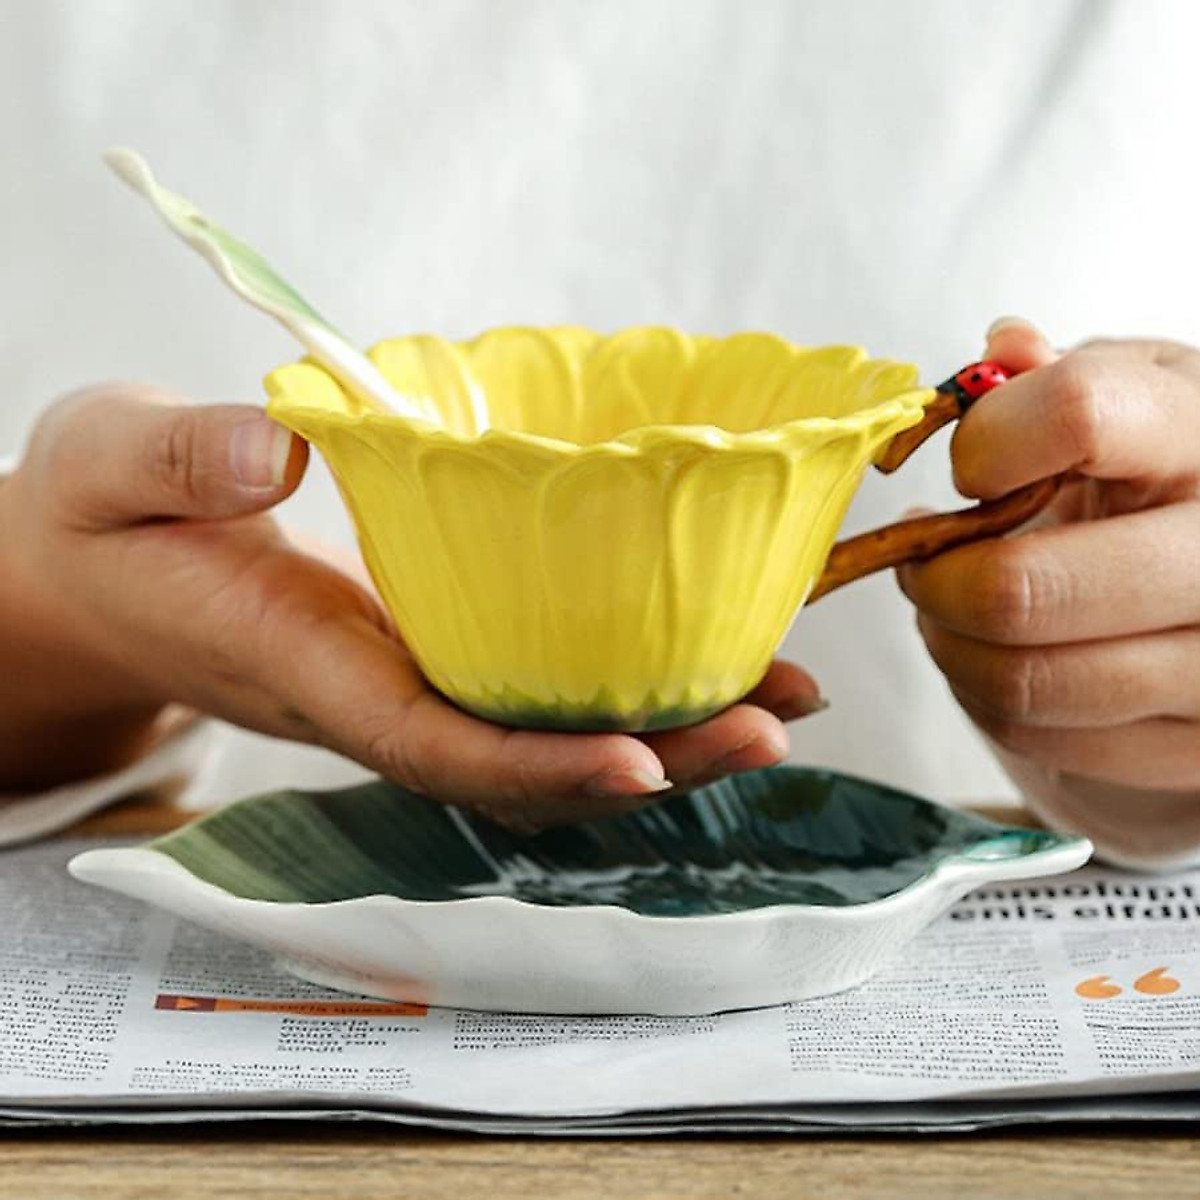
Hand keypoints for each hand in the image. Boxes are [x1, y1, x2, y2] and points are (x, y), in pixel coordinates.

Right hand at [0, 385, 822, 827]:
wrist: (109, 565)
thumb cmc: (110, 520)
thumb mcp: (110, 463)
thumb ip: (179, 459)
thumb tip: (273, 447)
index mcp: (307, 670)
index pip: (434, 747)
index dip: (537, 770)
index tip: (637, 761)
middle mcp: (380, 697)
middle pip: (527, 762)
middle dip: (651, 760)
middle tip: (775, 722)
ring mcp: (414, 680)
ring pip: (550, 732)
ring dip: (668, 727)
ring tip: (783, 695)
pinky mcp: (436, 647)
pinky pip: (542, 683)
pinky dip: (629, 678)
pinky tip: (709, 650)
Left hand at [901, 319, 1199, 798]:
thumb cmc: (1162, 476)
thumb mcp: (1134, 399)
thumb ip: (1059, 377)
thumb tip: (1005, 350)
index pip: (1078, 415)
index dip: (984, 444)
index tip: (969, 465)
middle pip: (1021, 588)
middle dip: (937, 579)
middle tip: (925, 562)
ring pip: (1021, 678)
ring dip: (951, 644)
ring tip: (953, 608)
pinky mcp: (1198, 748)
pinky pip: (1038, 735)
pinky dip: (987, 698)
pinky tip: (1000, 657)